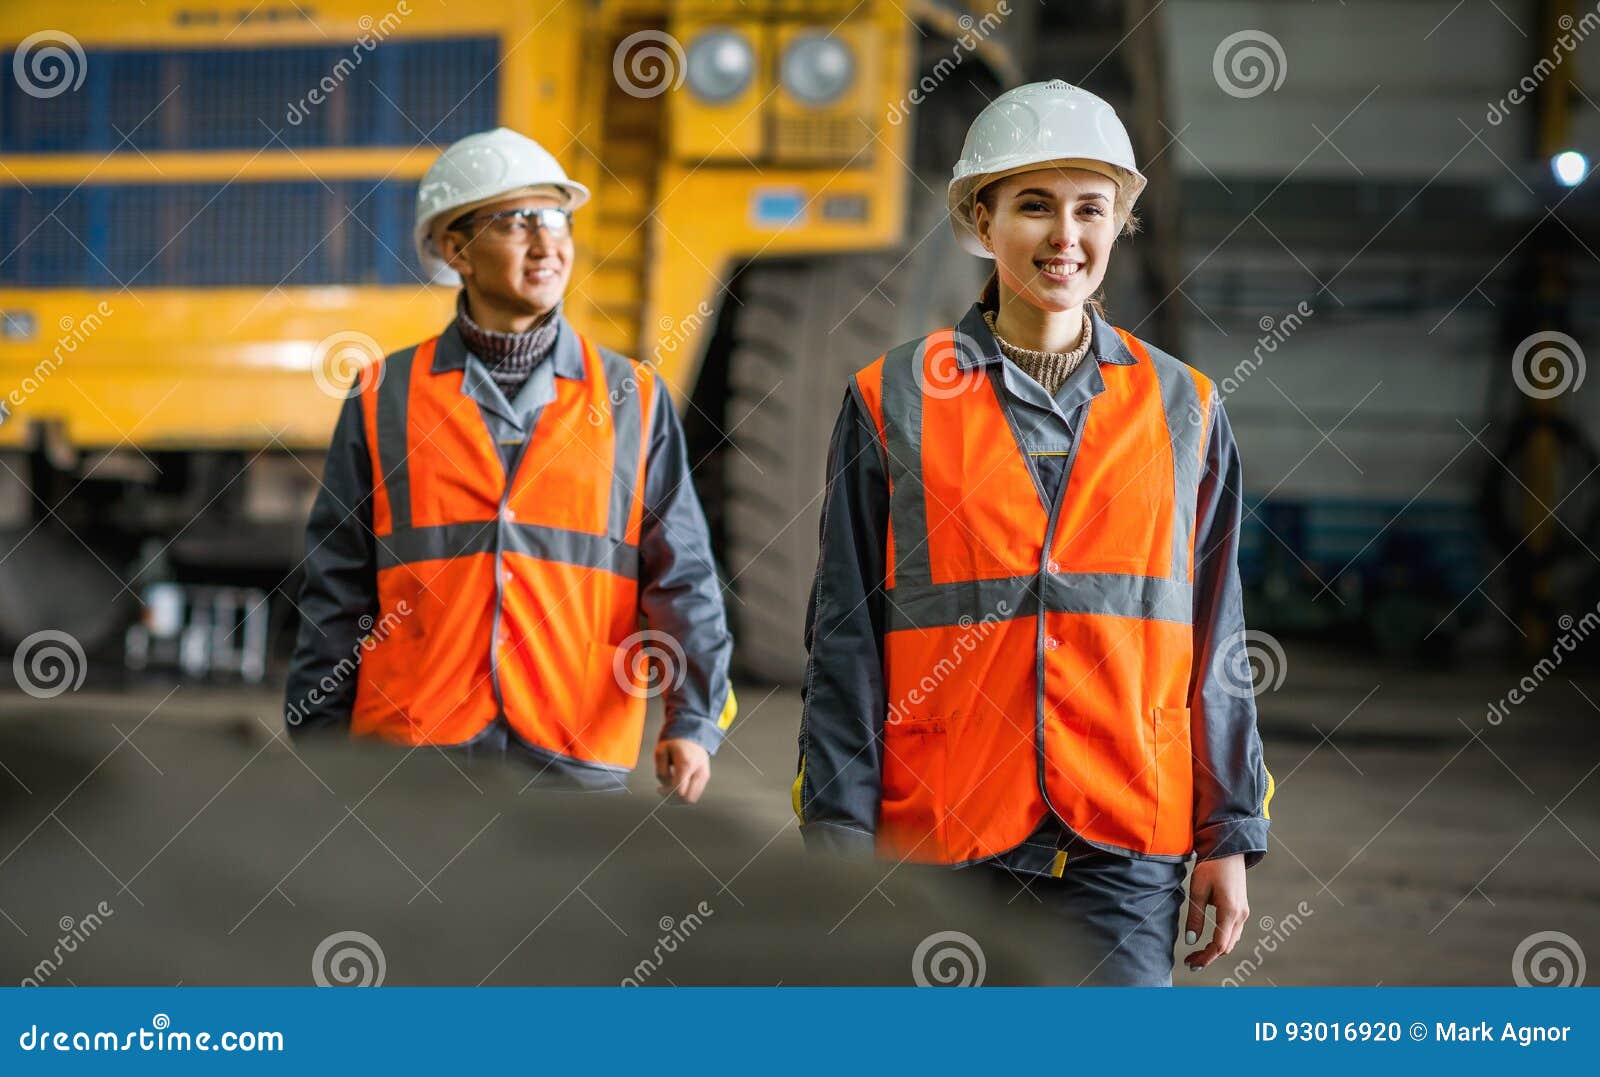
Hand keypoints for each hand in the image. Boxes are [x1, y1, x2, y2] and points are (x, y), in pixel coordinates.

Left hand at [654, 739, 710, 803]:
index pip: (679, 791)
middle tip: (663, 791)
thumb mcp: (661, 752)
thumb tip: (666, 787)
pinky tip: (678, 784)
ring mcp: (704, 775)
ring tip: (671, 786)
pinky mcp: (706, 777)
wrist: (691, 734)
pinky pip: (695, 793)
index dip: (666, 794)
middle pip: (687, 799)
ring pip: (692, 799)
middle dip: (673, 799)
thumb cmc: (673, 743)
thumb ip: (661, 772)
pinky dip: (685, 793)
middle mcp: (699, 771)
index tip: (659, 789)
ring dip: (679, 798)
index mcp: (686, 764)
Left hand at [1183, 853, 1247, 972]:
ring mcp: (1243, 912)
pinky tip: (1207, 940)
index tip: (1191, 962)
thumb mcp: (1197, 891)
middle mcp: (1240, 915)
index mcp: (1230, 912)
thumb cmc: (1210, 867)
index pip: (1219, 945)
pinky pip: (1233, 932)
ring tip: (1195, 954)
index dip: (1205, 957)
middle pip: (1227, 947)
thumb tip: (1191, 941)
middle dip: (1209, 957)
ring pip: (1231, 940)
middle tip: (1190, 962)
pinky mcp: (1241, 908)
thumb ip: (1195, 918)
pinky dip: (1221, 940)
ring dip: (1215, 950)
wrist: (1228, 849)